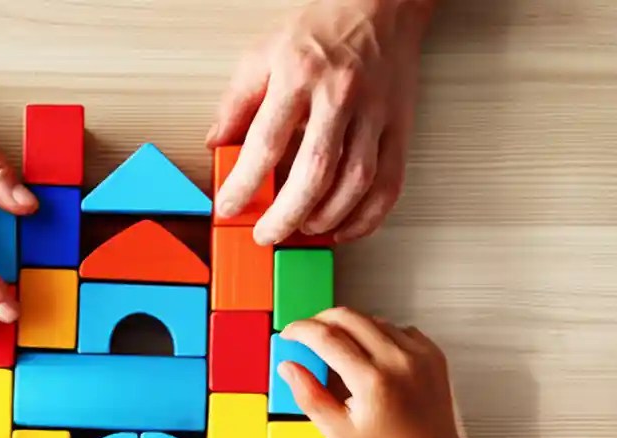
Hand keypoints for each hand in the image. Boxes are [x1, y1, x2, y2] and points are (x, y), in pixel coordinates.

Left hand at [209, 0, 432, 244]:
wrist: (380, 6)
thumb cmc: (320, 30)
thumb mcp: (263, 54)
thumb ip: (237, 102)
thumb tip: (217, 144)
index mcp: (299, 77)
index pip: (266, 141)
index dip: (245, 183)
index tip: (229, 207)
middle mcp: (339, 96)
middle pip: (315, 170)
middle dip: (287, 214)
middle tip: (266, 234)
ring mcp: (374, 114)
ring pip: (356, 182)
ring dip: (327, 217)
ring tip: (302, 228)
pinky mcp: (399, 128)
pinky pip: (390, 183)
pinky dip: (368, 216)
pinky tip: (344, 227)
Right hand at [279, 307, 469, 437]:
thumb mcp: (337, 431)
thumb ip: (308, 396)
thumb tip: (288, 366)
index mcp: (372, 382)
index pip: (326, 338)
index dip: (300, 330)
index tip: (288, 333)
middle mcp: (398, 361)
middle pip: (348, 317)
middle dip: (320, 320)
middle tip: (308, 334)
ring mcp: (419, 354)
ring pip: (371, 320)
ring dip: (349, 327)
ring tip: (341, 351)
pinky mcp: (432, 353)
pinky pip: (396, 328)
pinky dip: (378, 334)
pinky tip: (372, 356)